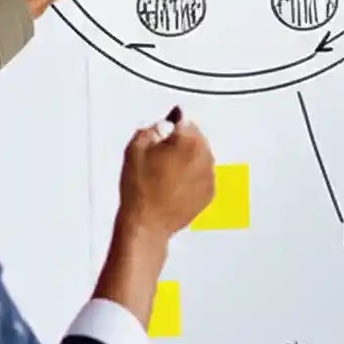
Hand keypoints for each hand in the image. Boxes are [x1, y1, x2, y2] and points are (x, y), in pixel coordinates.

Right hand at [117, 107, 215, 239]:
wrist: (146, 222)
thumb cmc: (140, 190)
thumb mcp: (135, 149)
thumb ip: (151, 130)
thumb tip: (161, 127)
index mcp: (189, 143)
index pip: (185, 121)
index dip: (171, 126)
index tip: (165, 129)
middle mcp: (204, 158)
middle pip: (196, 139)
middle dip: (181, 142)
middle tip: (162, 154)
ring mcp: (209, 177)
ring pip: (201, 158)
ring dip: (188, 159)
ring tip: (166, 172)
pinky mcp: (209, 193)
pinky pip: (203, 176)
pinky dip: (192, 176)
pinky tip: (174, 184)